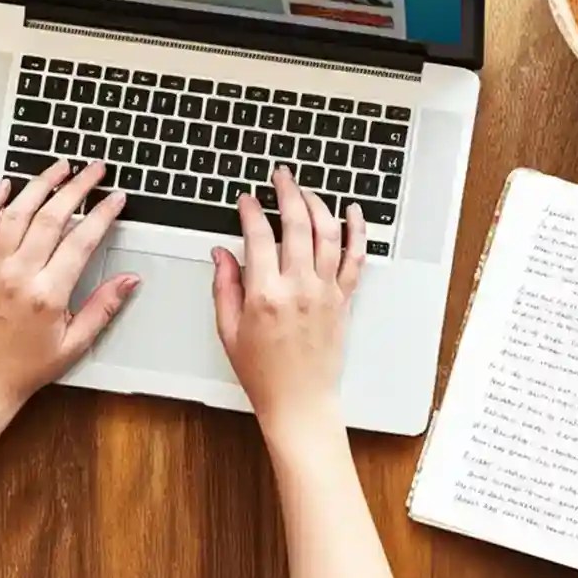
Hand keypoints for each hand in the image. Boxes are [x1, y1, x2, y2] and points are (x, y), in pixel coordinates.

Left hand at [0, 160, 137, 419]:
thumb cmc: (29, 366)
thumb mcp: (77, 342)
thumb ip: (104, 306)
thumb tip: (130, 280)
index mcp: (47, 293)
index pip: (80, 240)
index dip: (102, 214)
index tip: (116, 198)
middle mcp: (18, 275)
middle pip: (49, 217)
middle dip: (76, 188)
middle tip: (95, 170)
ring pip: (16, 214)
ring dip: (39, 185)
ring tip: (59, 167)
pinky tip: (5, 185)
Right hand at [211, 166, 365, 437]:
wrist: (300, 401)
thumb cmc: (262, 373)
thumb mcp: (229, 330)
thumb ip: (224, 286)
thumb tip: (221, 252)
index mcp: (265, 295)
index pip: (258, 236)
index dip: (251, 210)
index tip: (246, 199)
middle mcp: (299, 288)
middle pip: (297, 224)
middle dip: (288, 192)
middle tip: (281, 175)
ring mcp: (326, 292)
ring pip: (328, 234)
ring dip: (318, 204)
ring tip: (307, 191)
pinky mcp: (344, 300)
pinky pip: (355, 258)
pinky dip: (357, 231)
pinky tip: (353, 213)